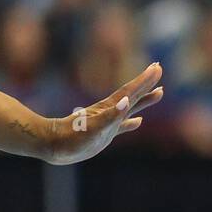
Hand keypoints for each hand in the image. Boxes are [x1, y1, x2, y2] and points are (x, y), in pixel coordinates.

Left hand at [48, 62, 163, 164]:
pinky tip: (138, 121)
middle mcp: (108, 113)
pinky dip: (130, 122)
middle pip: (132, 95)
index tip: (156, 66)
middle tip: (158, 69)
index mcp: (108, 109)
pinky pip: (121, 125)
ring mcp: (106, 123)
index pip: (130, 92)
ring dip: (143, 100)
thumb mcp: (92, 129)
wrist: (52, 145)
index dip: (144, 80)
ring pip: (130, 108)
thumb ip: (110, 116)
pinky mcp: (102, 134)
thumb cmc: (71, 138)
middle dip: (146, 83)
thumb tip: (127, 101)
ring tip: (159, 92)